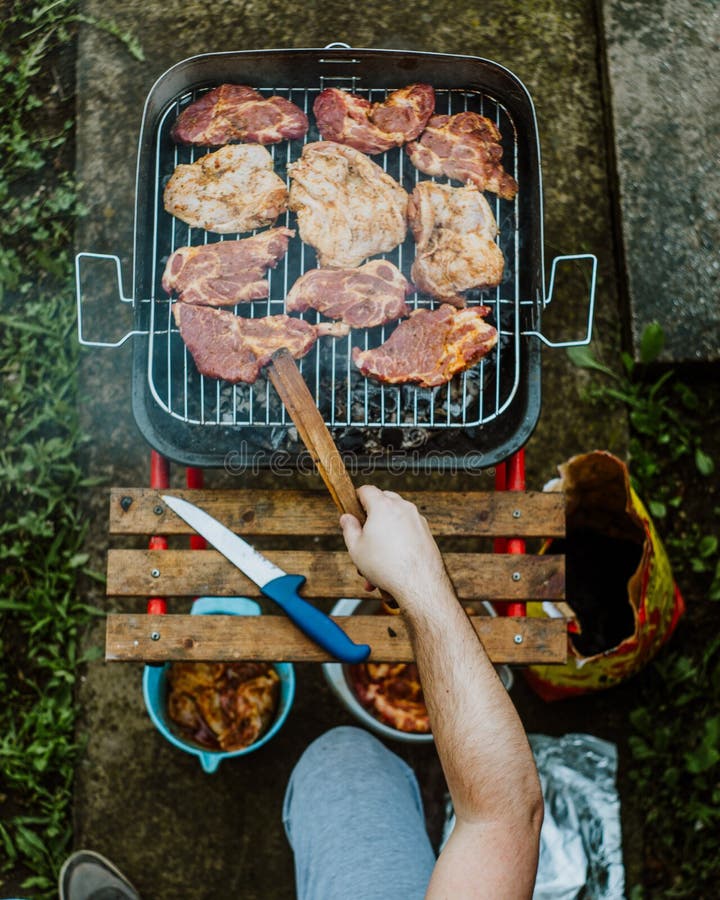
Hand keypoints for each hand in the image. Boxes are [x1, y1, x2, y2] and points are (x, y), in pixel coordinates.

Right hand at [340, 486, 450, 606]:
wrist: (418, 584)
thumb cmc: (386, 566)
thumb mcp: (356, 548)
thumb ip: (349, 529)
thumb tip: (347, 518)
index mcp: (383, 506)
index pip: (366, 490)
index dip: (356, 498)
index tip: (353, 509)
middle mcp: (403, 508)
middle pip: (383, 502)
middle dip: (371, 518)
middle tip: (363, 537)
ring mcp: (417, 519)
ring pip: (395, 520)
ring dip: (384, 537)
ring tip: (374, 565)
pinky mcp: (426, 533)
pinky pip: (407, 532)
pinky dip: (398, 544)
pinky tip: (389, 567)